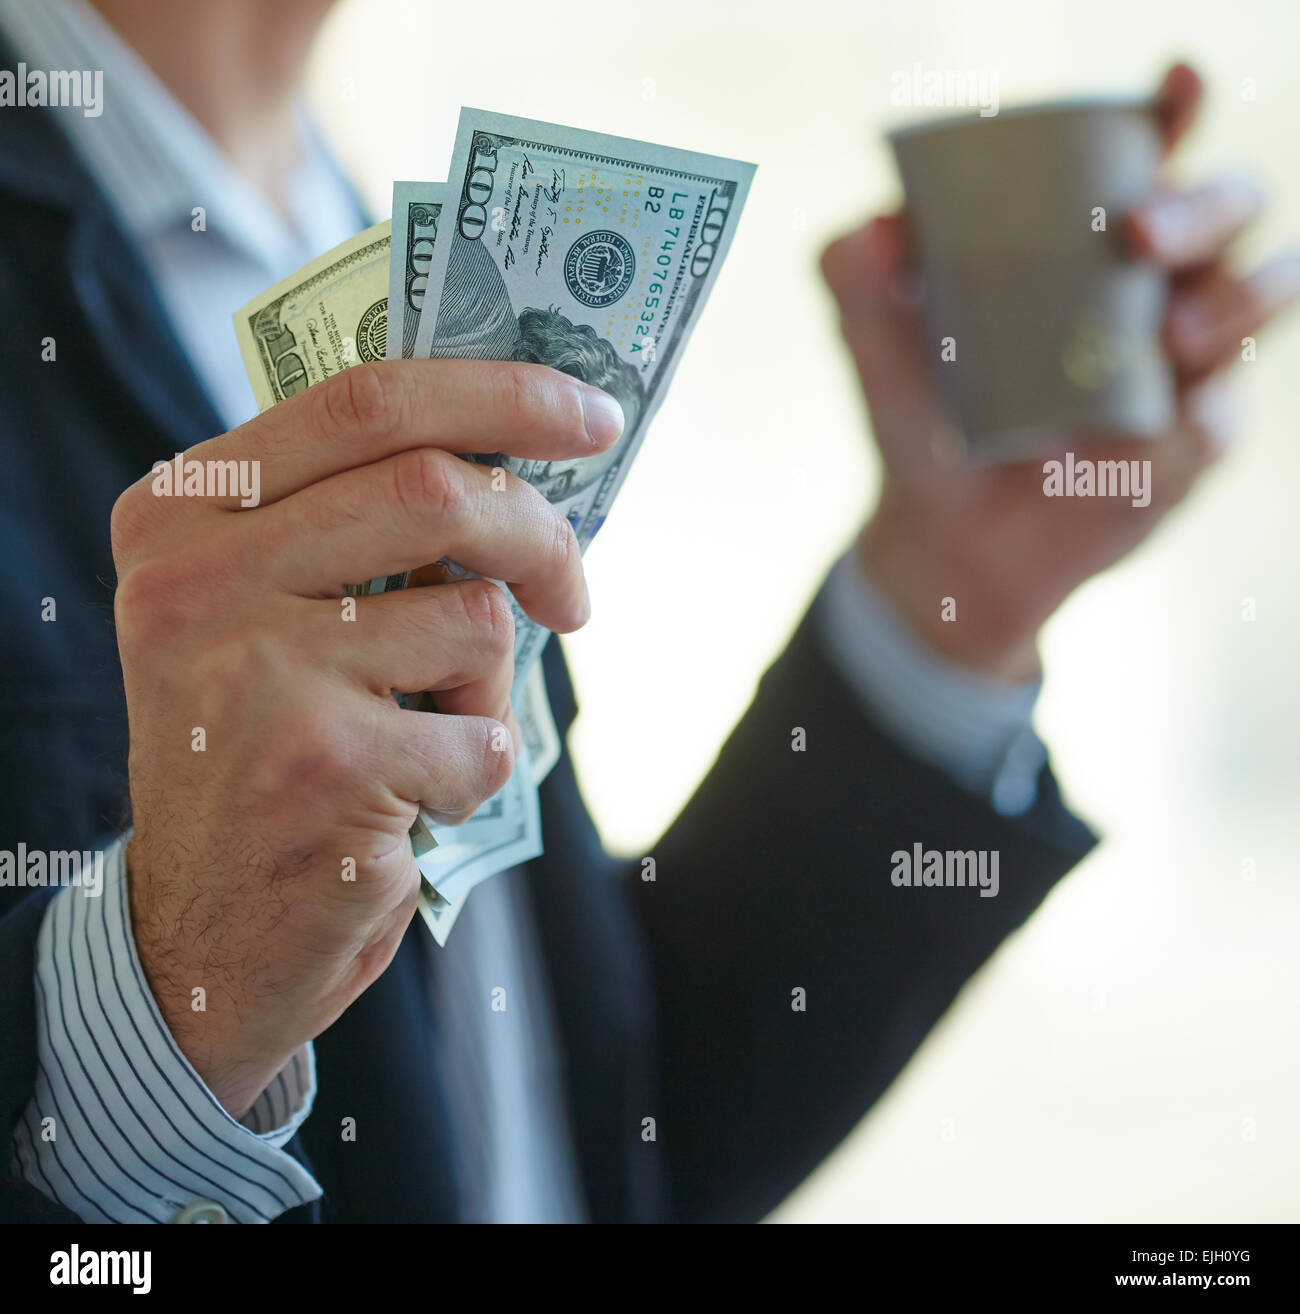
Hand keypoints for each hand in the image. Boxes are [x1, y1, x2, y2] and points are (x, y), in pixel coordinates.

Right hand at [110, 360, 622, 1116]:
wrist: (200, 934)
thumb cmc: (264, 753)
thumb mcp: (263, 615)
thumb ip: (352, 527)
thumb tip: (520, 455)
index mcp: (181, 516)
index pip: (364, 403)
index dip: (501, 394)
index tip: (592, 415)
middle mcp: (195, 581)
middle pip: (438, 489)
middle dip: (542, 536)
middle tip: (574, 593)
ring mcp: (255, 673)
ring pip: (475, 615)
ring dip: (489, 683)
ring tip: (427, 732)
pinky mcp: (323, 766)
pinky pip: (483, 734)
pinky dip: (477, 769)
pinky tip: (407, 803)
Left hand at [821, 63, 1299, 680]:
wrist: (943, 534)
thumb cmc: (923, 418)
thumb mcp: (876, 343)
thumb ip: (859, 278)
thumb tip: (874, 230)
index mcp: (1088, 239)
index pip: (1153, 150)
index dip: (1178, 107)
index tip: (1176, 85)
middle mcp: (1153, 284)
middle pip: (1229, 205)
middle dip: (1206, 203)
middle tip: (1141, 235)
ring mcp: (1183, 360)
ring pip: (1264, 292)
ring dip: (1237, 298)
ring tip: (1171, 336)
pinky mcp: (1191, 441)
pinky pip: (1228, 413)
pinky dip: (1210, 413)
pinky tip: (1168, 426)